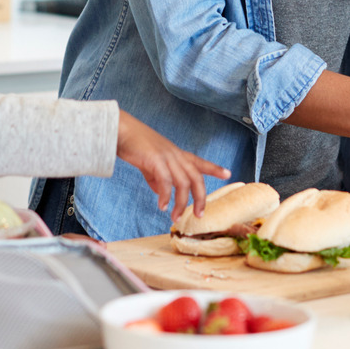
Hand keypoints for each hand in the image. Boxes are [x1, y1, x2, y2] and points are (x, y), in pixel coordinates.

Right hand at [115, 110, 229, 219]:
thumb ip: (157, 178)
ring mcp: (167, 157)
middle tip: (200, 214)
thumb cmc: (134, 145)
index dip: (214, 168)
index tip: (228, 174)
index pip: (199, 162)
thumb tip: (161, 194)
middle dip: (200, 198)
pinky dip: (165, 196)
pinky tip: (162, 206)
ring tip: (176, 218)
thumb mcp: (150, 163)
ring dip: (181, 204)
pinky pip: (166, 182)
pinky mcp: (156, 160)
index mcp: (176, 154)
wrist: (121, 130)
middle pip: (196, 178)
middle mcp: (176, 155)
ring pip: (183, 183)